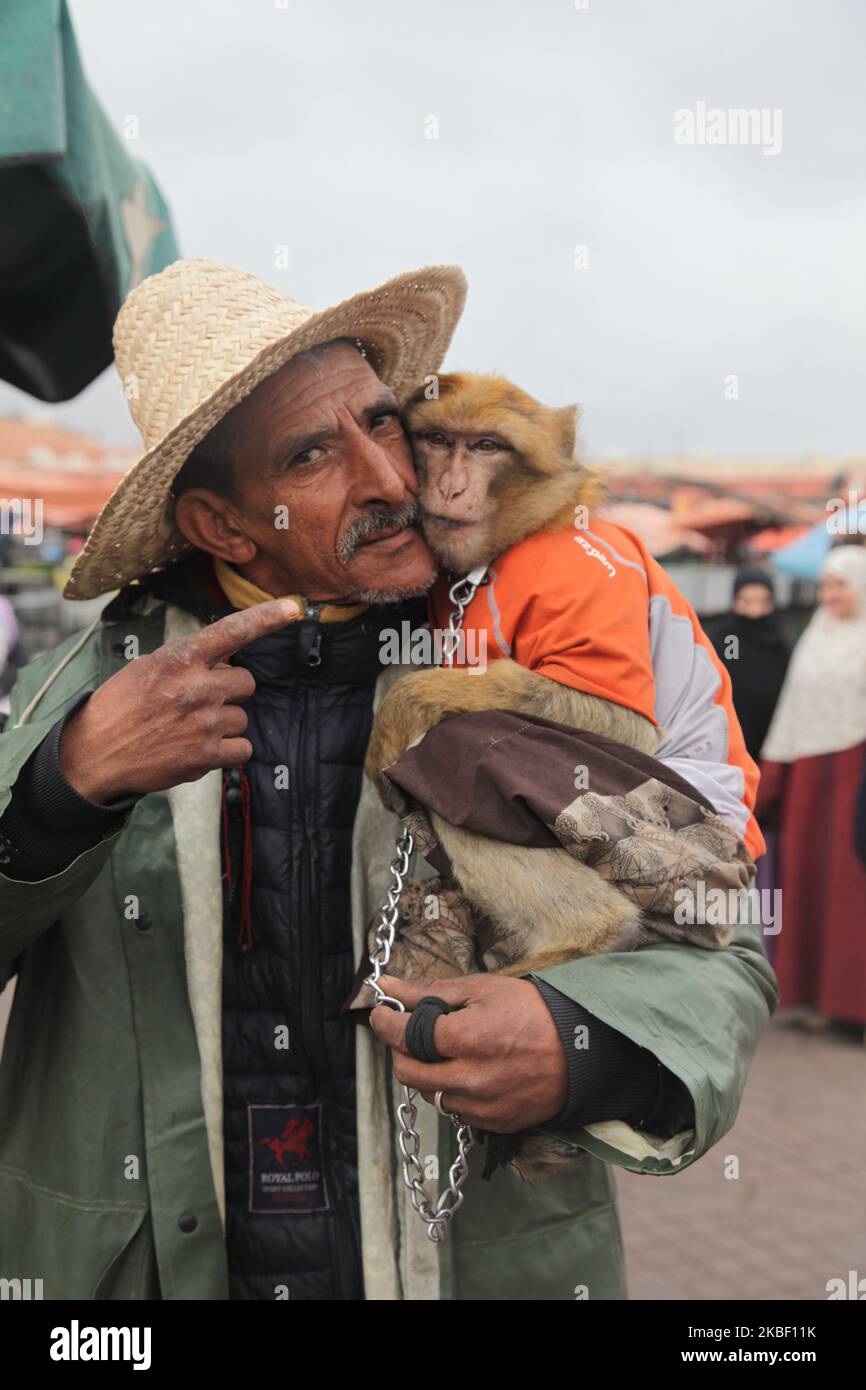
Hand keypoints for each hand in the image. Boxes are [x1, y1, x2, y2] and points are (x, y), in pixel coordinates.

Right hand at [59, 598, 299, 801]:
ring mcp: (204, 722)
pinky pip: (242, 748)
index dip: (266, 617)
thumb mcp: (148, 668)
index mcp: (179, 658)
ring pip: (242, 717)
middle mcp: (196, 686)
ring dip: (223, 724)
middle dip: (229, 691)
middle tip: (199, 702)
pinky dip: (227, 752)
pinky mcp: (206, 755)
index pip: (232, 631)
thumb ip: (189, 662)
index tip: (294, 607)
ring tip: (188, 729)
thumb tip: (225, 661)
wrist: (94, 753)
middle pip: (246, 681)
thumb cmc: (120, 707)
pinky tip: (199, 749)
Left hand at [369, 972, 567, 1131]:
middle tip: (409, 1034)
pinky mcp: (494, 1124)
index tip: (382, 1014)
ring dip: (426, 1072)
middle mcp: (471, 1079)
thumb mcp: (483, 989)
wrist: (583, 1051)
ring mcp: (482, 1106)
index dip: (385, 1023)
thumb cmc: (535, 1013)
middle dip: (400, 1051)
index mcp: (468, 1039)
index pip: (404, 1037)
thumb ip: (432, 991)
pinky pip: (456, 1111)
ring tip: (445, 1052)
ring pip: (430, 1095)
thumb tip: (390, 986)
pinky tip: (468, 1072)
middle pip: (408, 1073)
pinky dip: (452, 1092)